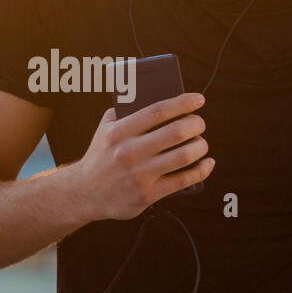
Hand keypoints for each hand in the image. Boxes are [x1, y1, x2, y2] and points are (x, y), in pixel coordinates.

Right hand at [71, 92, 213, 220]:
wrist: (84, 192)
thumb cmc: (102, 154)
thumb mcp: (106, 128)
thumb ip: (127, 111)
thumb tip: (162, 97)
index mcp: (118, 132)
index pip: (158, 111)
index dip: (183, 103)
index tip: (199, 99)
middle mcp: (128, 152)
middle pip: (176, 132)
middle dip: (196, 124)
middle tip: (200, 123)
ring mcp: (139, 175)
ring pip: (184, 156)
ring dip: (200, 146)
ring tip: (202, 143)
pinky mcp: (147, 195)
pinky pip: (183, 180)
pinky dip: (201, 170)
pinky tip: (207, 163)